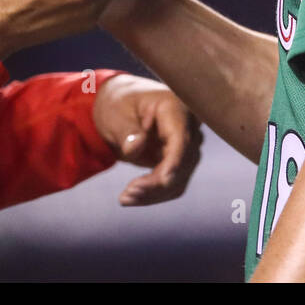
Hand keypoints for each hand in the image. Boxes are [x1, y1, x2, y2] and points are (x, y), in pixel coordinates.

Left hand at [92, 74, 201, 204]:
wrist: (121, 109)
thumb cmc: (119, 105)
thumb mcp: (116, 113)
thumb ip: (126, 130)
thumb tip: (136, 146)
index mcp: (175, 107)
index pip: (181, 138)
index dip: (175, 160)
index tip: (165, 179)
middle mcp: (188, 127)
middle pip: (182, 163)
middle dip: (156, 183)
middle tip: (126, 195)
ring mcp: (187, 147)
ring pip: (179, 179)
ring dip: (153, 194)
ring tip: (125, 198)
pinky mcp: (179, 164)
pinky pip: (172, 185)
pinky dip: (153, 194)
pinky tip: (131, 197)